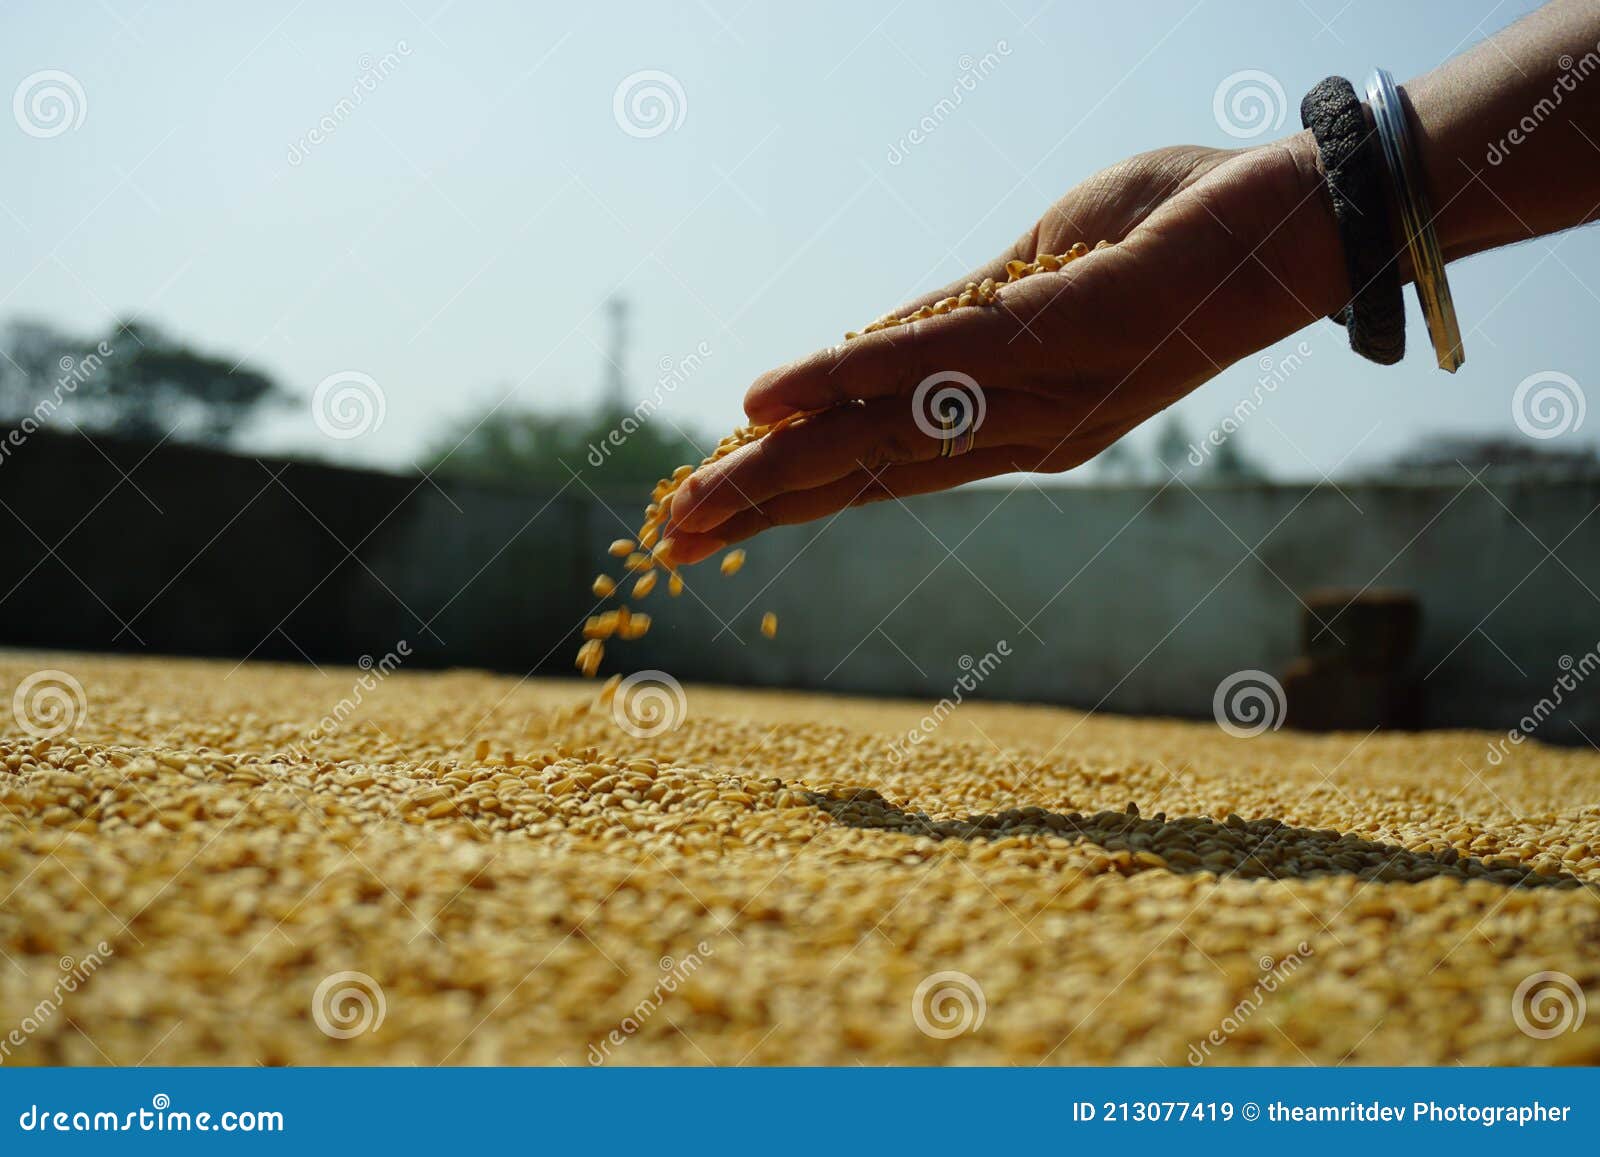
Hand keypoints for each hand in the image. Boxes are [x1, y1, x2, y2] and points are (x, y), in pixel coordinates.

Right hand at [663, 132, 1344, 564]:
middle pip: (867, 474)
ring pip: (883, 442)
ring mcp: (1042, 393)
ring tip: (688, 506)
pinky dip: (841, 380)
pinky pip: (933, 364)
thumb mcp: (1042, 272)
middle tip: (665, 545)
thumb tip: (869, 347)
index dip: (793, 487)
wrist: (1302, 217)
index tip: (711, 509)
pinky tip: (764, 404)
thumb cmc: (1174, 235)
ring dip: (775, 472)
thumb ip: (957, 318)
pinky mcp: (1064, 337)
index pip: (882, 462)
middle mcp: (1022, 430)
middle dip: (762, 508)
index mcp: (1016, 419)